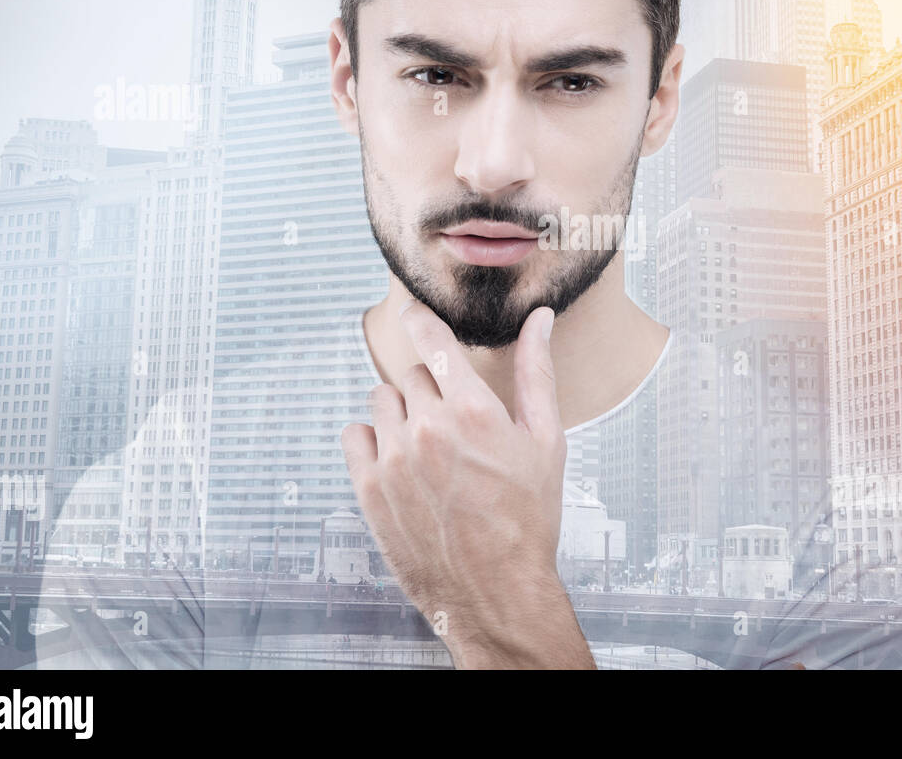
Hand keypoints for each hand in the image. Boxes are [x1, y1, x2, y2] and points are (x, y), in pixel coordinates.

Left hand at [340, 301, 594, 668]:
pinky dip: (374, 441)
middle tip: (455, 425)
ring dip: (402, 413)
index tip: (412, 311)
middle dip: (432, 390)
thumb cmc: (527, 519)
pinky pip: (355, 436)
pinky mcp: (369, 489)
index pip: (431, 339)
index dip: (420, 320)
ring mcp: (393, 459)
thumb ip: (536, 373)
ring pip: (382, 402)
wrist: (495, 590)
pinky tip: (401, 461)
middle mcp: (427, 428)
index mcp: (472, 409)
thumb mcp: (546, 441)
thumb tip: (538, 320)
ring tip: (430, 447)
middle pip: (412, 375)